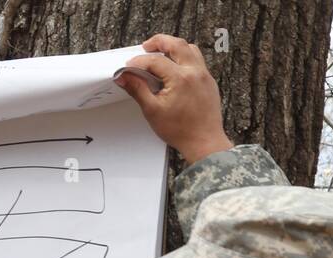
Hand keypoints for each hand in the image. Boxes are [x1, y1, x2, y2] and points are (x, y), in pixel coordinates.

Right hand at [115, 34, 232, 165]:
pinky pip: (197, 60)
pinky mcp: (208, 81)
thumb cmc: (180, 130)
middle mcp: (195, 72)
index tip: (129, 66)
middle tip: (146, 46)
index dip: (139, 61)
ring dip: (174, 47)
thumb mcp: (152, 110)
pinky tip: (175, 68)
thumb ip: (137, 89)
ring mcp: (204, 75)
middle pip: (177, 44)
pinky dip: (184, 58)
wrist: (204, 141)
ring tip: (161, 53)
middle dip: (159, 41)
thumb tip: (124, 76)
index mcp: (180, 78)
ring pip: (190, 49)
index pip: (155, 60)